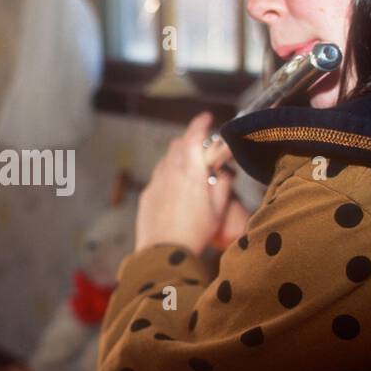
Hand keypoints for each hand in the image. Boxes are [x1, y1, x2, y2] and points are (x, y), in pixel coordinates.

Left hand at [135, 112, 250, 255]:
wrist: (163, 253)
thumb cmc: (195, 233)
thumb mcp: (218, 211)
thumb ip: (221, 186)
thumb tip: (223, 173)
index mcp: (191, 172)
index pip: (194, 137)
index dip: (200, 124)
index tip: (206, 117)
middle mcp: (170, 172)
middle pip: (178, 144)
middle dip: (191, 140)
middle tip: (203, 147)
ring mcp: (156, 182)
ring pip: (166, 159)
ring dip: (179, 156)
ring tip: (190, 167)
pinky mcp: (146, 195)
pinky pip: (158, 175)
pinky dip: (168, 172)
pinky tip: (176, 187)